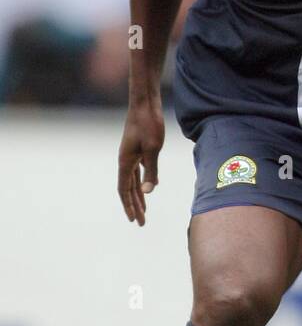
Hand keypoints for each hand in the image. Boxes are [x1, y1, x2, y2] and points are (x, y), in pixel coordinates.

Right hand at [118, 101, 164, 225]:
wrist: (145, 103)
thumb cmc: (149, 124)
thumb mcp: (153, 148)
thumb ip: (151, 170)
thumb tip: (147, 192)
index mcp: (125, 162)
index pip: (125, 190)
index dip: (129, 206)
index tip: (134, 220)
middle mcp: (125, 160)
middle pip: (129, 188)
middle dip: (134, 206)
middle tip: (140, 222)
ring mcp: (131, 154)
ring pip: (133, 180)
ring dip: (138, 195)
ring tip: (144, 209)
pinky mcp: (138, 149)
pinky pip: (139, 170)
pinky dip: (144, 180)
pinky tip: (150, 185)